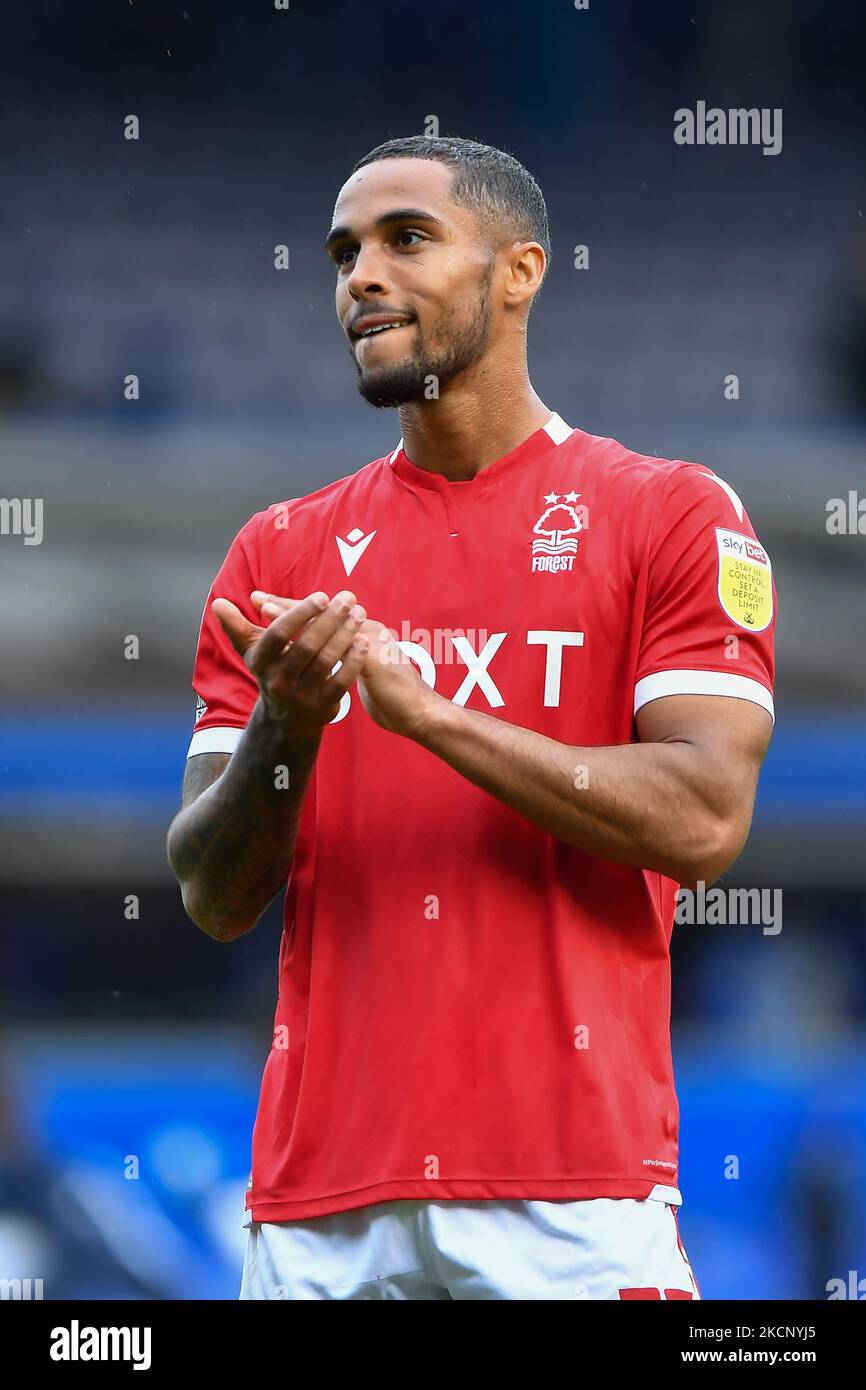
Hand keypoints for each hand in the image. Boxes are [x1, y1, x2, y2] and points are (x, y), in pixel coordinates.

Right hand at [212, 589, 368, 738]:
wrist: (286, 720)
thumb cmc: (272, 671)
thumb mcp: (253, 651)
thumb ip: (236, 626)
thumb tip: (218, 604)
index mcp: (261, 662)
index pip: (279, 634)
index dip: (300, 614)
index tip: (321, 596)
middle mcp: (278, 681)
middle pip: (306, 646)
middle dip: (329, 619)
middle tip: (348, 597)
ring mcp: (301, 696)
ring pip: (326, 662)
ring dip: (345, 635)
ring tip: (359, 614)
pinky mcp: (323, 707)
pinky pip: (341, 682)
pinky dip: (353, 661)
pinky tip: (364, 641)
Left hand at [253, 592, 437, 739]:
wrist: (421, 714)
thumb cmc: (394, 699)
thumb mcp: (367, 675)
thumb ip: (350, 662)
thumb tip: (334, 659)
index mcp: (365, 634)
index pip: (325, 618)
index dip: (296, 611)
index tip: (266, 605)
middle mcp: (367, 631)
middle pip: (322, 614)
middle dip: (289, 606)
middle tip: (259, 600)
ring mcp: (371, 642)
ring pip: (327, 623)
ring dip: (295, 617)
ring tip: (267, 611)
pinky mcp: (373, 659)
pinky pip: (338, 645)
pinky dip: (313, 640)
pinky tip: (292, 643)